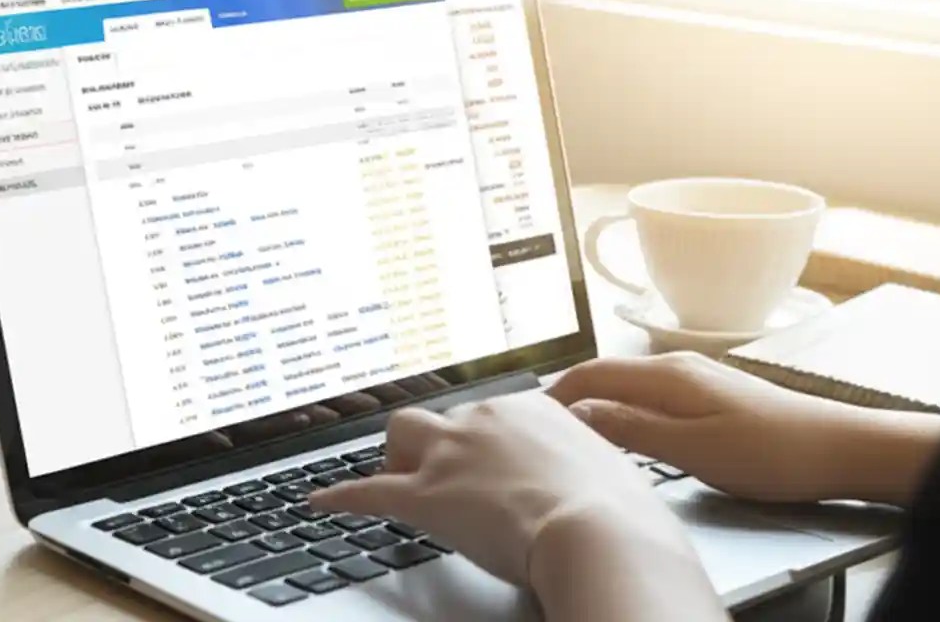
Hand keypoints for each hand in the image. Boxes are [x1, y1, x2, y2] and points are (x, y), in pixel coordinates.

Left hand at [308, 389, 686, 587]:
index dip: (485, 444)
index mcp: (531, 408)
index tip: (490, 462)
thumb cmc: (618, 512)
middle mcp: (487, 418)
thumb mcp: (611, 470)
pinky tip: (320, 502)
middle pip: (443, 419)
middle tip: (449, 479)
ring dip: (398, 457)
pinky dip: (342, 497)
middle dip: (438, 445)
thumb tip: (598, 478)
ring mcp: (454, 453)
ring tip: (402, 482)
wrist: (598, 531)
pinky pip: (370, 491)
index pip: (491, 415)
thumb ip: (588, 463)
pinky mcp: (428, 495)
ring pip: (402, 436)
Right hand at [548, 352, 939, 504]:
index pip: (591, 373)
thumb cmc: (772, 452)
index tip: (526, 417)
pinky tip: (626, 433)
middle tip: (540, 427)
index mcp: (668, 375)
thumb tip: (576, 415)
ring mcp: (698, 379)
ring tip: (574, 432)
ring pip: (629, 385)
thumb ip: (630, 429)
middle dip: (569, 396)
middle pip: (607, 374)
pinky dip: (626, 409)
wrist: (840, 448)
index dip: (554, 394)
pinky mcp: (712, 396)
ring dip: (597, 403)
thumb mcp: (691, 449)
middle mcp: (679, 367)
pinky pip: (651, 396)